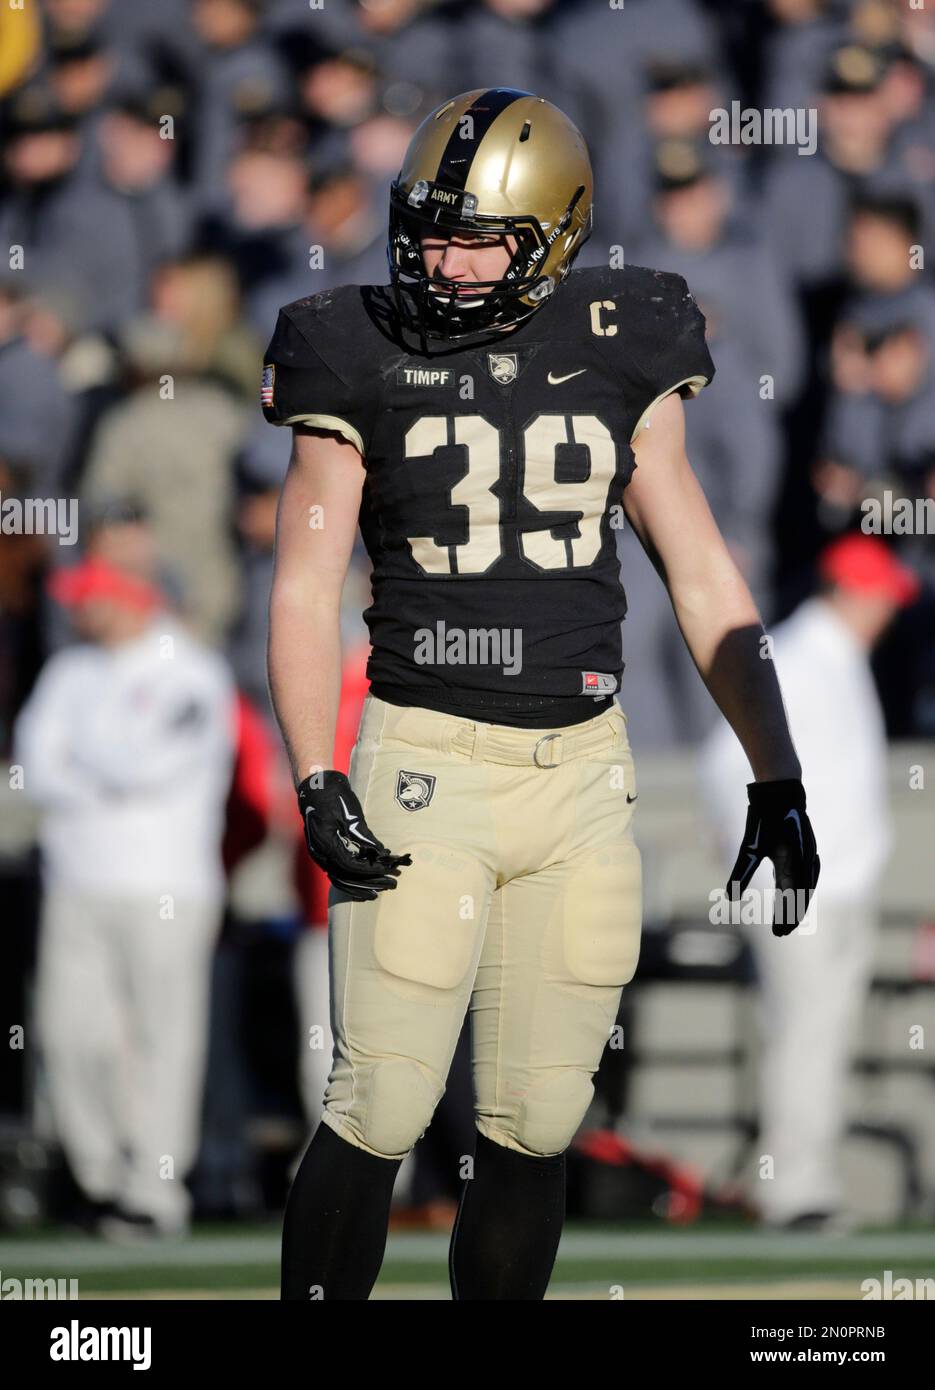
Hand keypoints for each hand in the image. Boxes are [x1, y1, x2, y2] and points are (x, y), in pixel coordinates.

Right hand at [297, 770, 410, 901]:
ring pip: (339, 879)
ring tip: (379, 890)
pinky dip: (350, 880)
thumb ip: (364, 836)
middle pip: (345, 877)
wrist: (316, 784)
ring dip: (359, 886)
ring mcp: (319, 853)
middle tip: (391, 883)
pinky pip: (335, 872)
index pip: (350, 866)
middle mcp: (319, 853)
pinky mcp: (323, 851)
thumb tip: (381, 852)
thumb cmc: (333, 796)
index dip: (371, 870)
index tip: (388, 871)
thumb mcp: (351, 814)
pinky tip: (364, 883)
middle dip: (369, 882)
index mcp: (325, 843)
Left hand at [727, 779, 819, 936]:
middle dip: (792, 914)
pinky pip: (807, 874)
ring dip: (799, 903)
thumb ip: (742, 873)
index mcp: (795, 865)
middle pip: (802, 896)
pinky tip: (793, 891)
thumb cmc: (764, 819)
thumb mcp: (750, 847)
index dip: (785, 918)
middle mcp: (807, 862)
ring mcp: (809, 854)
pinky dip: (802, 888)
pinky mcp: (807, 847)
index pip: (792, 900)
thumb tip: (729, 898)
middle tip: (781, 932)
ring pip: (807, 886)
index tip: (778, 933)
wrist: (780, 791)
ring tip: (789, 917)